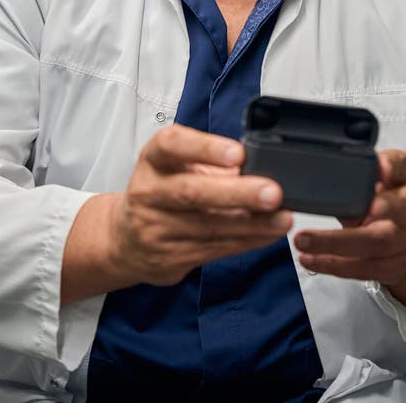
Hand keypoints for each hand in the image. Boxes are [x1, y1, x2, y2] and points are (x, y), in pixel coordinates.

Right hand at [104, 124, 290, 287]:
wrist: (124, 239)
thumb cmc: (161, 190)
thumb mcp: (175, 163)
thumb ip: (209, 159)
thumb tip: (257, 163)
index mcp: (153, 159)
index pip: (173, 145)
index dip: (206, 148)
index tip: (239, 153)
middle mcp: (149, 192)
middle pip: (192, 192)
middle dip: (237, 193)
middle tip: (273, 192)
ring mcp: (155, 229)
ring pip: (209, 228)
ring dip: (253, 225)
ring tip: (282, 218)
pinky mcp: (168, 259)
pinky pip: (215, 249)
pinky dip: (247, 241)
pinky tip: (268, 234)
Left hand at [293, 149, 405, 325]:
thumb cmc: (388, 198)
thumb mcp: (380, 178)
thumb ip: (361, 172)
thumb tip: (324, 172)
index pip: (402, 166)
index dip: (391, 166)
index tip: (379, 170)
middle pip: (395, 211)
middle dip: (368, 211)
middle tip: (338, 211)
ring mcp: (405, 241)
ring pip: (375, 244)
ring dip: (335, 244)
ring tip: (303, 241)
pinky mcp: (393, 267)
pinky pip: (364, 268)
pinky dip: (335, 264)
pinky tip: (311, 260)